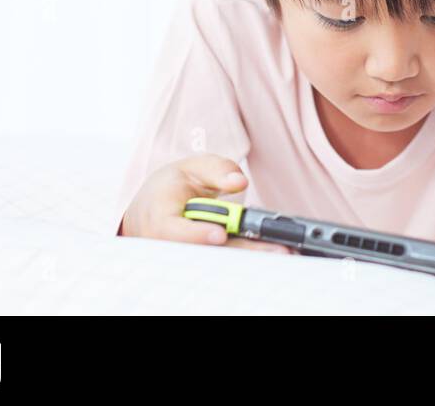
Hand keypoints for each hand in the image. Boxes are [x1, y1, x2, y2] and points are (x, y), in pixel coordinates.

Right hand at [119, 154, 293, 255]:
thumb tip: (239, 182)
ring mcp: (179, 260)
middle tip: (278, 249)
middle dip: (238, 253)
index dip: (195, 234)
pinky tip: (273, 255)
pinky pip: (220, 266)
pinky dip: (245, 261)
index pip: (171, 230)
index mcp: (159, 214)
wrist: (151, 210)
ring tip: (283, 252)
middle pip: (201, 254)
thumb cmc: (171, 188)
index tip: (220, 233)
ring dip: (248, 260)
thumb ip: (217, 170)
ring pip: (215, 264)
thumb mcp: (193, 167)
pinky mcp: (195, 266)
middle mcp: (166, 244)